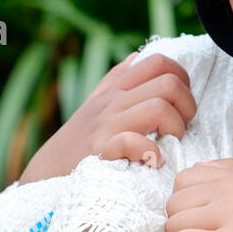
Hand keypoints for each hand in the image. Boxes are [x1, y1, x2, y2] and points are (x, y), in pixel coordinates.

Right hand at [18, 51, 196, 183]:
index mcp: (116, 90)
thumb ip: (117, 79)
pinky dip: (151, 153)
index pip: (159, 62)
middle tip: (179, 127)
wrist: (45, 174)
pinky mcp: (101, 154)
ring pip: (159, 108)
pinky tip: (152, 161)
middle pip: (168, 84)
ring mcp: (106, 127)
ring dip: (175, 129)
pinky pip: (133, 142)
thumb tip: (137, 57)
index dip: (182, 78)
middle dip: (187, 106)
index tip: (181, 103)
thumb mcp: (94, 105)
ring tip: (168, 144)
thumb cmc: (77, 142)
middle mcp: (112, 103)